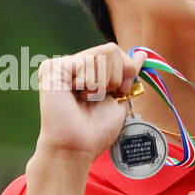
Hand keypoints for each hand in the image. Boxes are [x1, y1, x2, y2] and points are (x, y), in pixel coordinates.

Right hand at [35, 43, 143, 163]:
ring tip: (86, 98)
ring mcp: (62, 65)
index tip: (120, 91)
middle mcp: (74, 65)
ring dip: (103, 83)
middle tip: (100, 96)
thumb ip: (129, 74)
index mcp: (88, 72)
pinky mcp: (52, 68)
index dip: (126, 70)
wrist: (78, 146)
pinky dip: (90, 82)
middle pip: (111, 49)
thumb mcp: (120, 98)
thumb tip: (141, 54)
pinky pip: (85, 61)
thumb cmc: (96, 130)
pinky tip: (77, 95)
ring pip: (102, 53)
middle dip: (116, 77)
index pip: (115, 52)